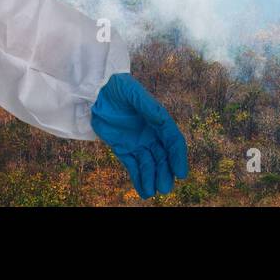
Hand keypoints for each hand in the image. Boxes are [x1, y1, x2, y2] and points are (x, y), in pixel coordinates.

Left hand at [91, 73, 188, 198]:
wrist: (98, 92)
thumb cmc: (119, 88)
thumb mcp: (133, 92)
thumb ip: (148, 106)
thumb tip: (162, 120)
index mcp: (158, 120)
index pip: (172, 140)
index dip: (178, 157)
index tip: (181, 173)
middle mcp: (151, 134)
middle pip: (163, 156)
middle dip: (165, 172)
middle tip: (165, 187)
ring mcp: (138, 143)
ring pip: (149, 164)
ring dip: (153, 178)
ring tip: (153, 191)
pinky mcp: (123, 149)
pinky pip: (133, 166)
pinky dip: (139, 178)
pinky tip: (144, 190)